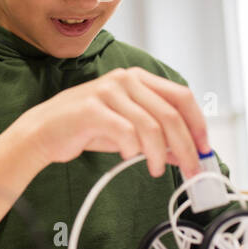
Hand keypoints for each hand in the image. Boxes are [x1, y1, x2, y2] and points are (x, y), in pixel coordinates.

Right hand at [14, 68, 209, 177]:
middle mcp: (125, 80)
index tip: (204, 148)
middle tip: (191, 170)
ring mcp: (108, 91)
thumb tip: (186, 152)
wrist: (43, 132)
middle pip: (170, 114)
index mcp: (137, 78)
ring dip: (159, 154)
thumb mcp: (128, 130)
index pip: (181, 97)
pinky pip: (126, 132)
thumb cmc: (85, 128)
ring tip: (155, 169)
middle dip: (186, 146)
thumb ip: (157, 136)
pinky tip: (127, 157)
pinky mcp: (92, 109)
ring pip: (151, 126)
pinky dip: (132, 150)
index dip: (198, 124)